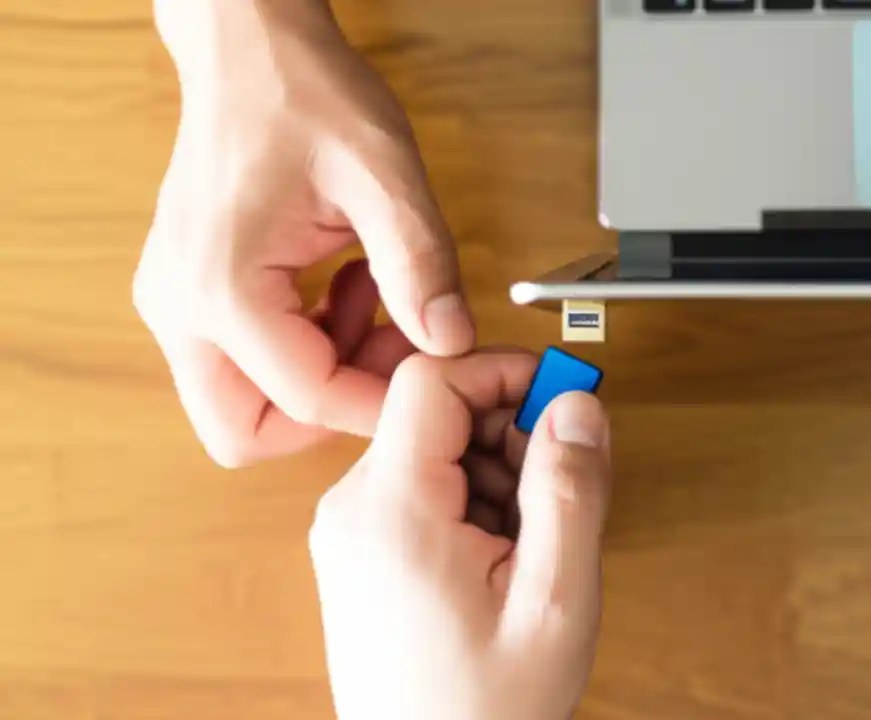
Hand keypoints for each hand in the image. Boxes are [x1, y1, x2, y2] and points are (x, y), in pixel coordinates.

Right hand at [134, 0, 473, 466]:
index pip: (308, 400)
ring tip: (375, 302)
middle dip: (330, 412)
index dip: (385, 404)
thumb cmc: (302, 93)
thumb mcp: (383, 174)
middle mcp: (181, 309)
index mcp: (221, 288)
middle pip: (246, 433)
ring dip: (322, 377)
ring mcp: (177, 304)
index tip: (441, 379)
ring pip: (246, 404)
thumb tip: (450, 341)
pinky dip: (306, 348)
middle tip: (390, 354)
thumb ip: (419, 264)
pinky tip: (350, 290)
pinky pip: (248, 363)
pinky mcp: (192, 294)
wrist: (249, 49)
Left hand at [309, 352, 611, 719]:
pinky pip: (425, 490)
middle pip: (438, 413)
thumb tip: (578, 404)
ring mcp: (352, 531)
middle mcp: (354, 509)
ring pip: (438, 451)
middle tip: (563, 490)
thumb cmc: (484, 711)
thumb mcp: (553, 601)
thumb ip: (570, 493)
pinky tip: (503, 560)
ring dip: (500, 476)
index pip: (432, 380)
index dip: (503, 372)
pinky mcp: (363, 550)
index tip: (560, 396)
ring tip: (532, 546)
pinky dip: (476, 505)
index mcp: (391, 511)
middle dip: (512, 435)